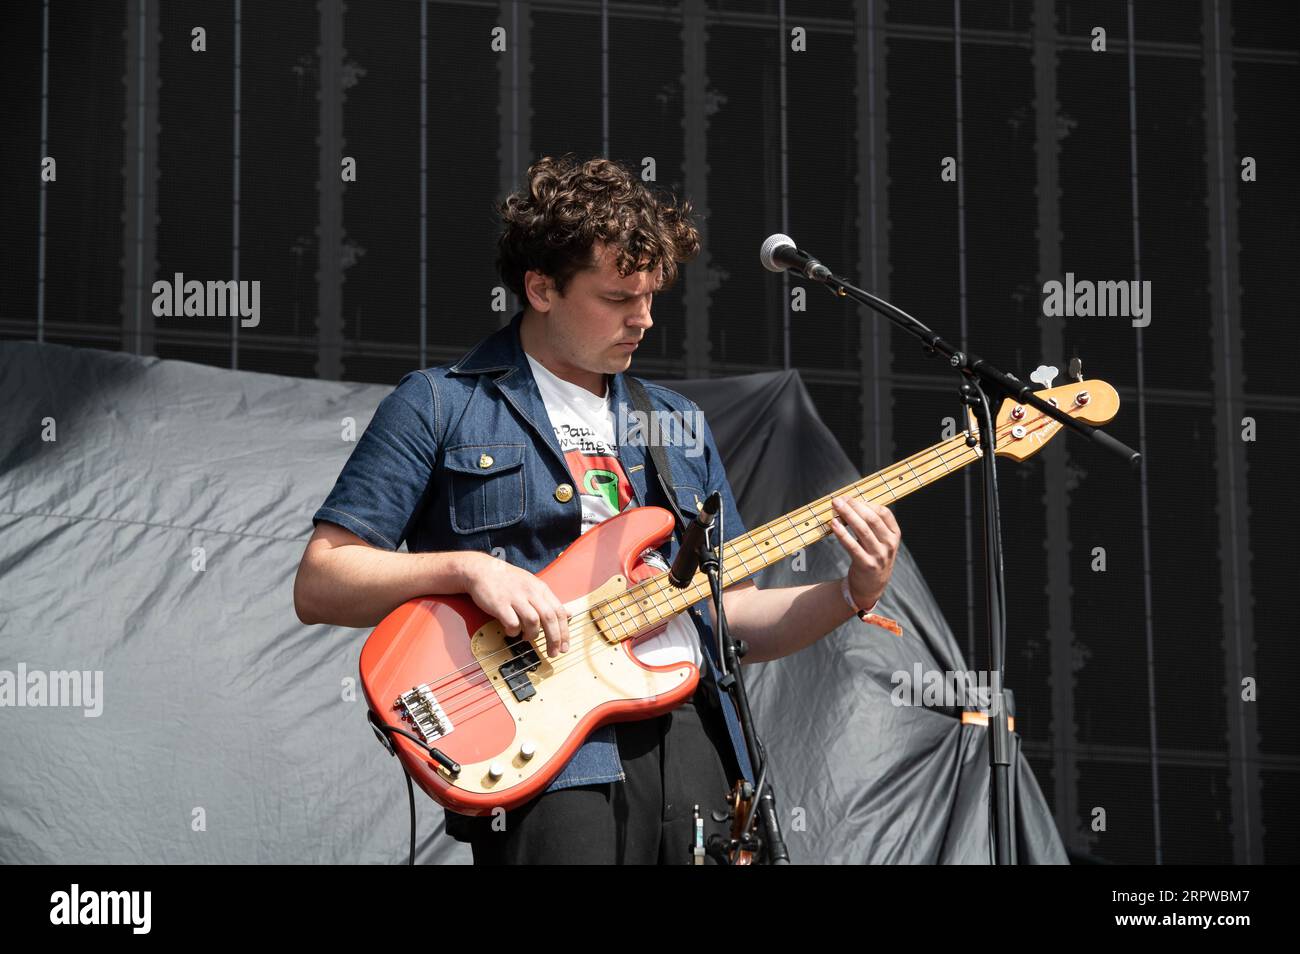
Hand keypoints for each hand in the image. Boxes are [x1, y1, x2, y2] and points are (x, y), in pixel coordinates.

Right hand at [459, 552, 571, 658]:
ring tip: (527, 638)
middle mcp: (530, 592)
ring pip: (533, 621)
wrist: (482, 570)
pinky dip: (514, 631)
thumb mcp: (533, 585)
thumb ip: (550, 601)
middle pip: (549, 618)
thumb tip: (569, 614)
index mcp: (540, 589)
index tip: (565, 647)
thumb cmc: (508, 581)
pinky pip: (512, 623)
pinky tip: (511, 631)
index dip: (564, 632)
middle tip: (553, 653)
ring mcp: (515, 597)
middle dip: (554, 638)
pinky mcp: (500, 604)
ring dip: (532, 635)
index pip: (559, 612)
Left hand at [828, 496, 900, 612]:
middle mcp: (890, 544)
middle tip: (839, 499)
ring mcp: (879, 555)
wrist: (872, 586)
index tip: (851, 498)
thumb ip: (872, 525)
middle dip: (854, 506)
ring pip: (863, 530)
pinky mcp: (866, 565)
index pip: (883, 513)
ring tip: (836, 506)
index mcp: (895, 534)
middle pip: (872, 519)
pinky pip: (852, 546)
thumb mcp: (880, 541)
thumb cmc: (873, 556)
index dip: (866, 503)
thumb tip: (851, 503)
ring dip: (848, 516)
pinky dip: (842, 534)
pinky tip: (833, 525)